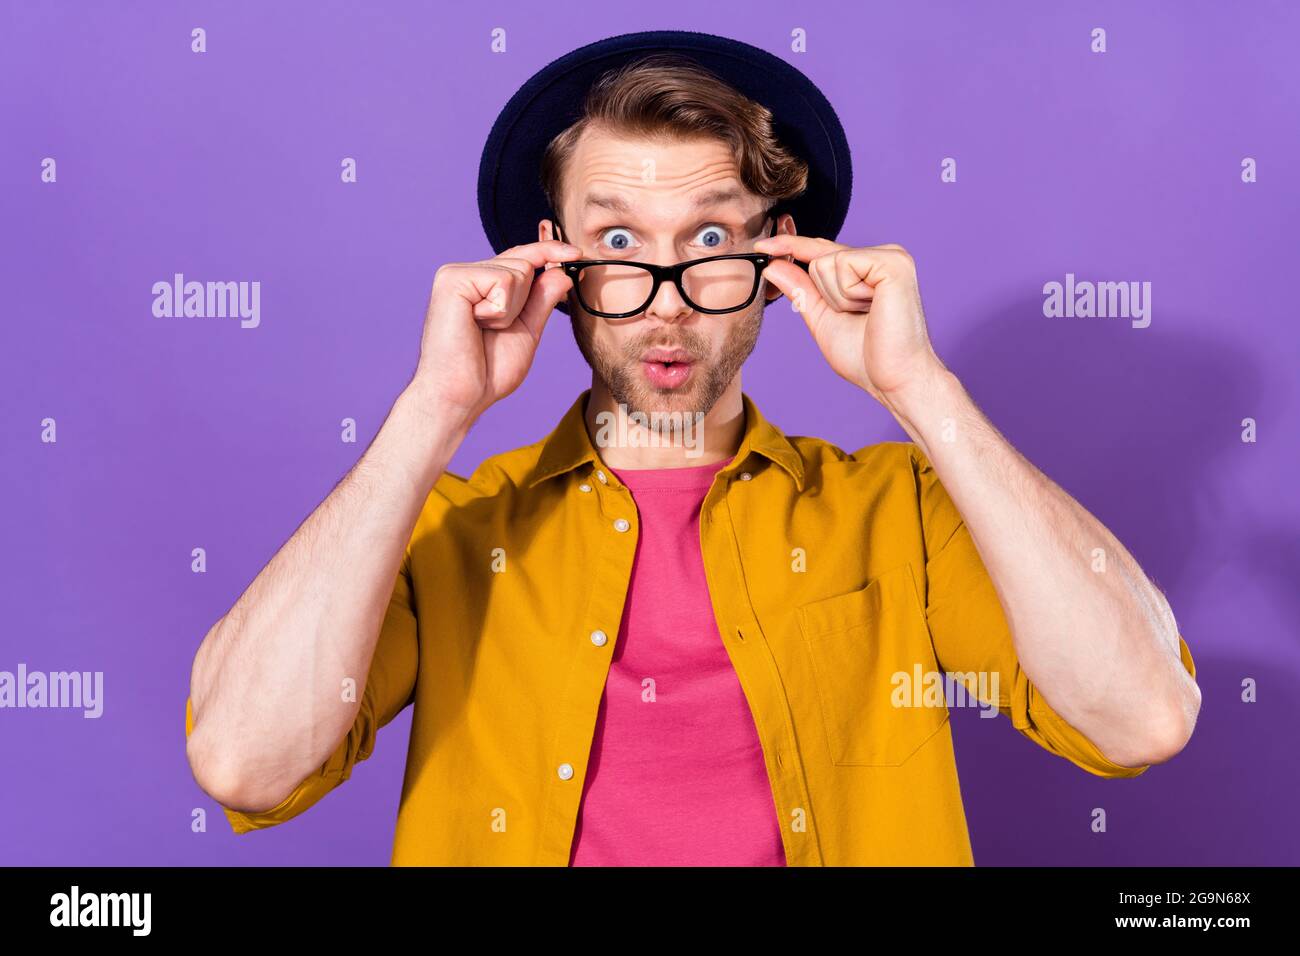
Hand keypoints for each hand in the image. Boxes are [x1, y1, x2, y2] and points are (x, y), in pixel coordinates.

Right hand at [412, 240, 578, 426]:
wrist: (461, 395)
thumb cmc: (487, 370)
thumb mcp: (526, 330)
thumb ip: (542, 300)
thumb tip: (562, 272)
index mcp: (481, 284)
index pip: (520, 258)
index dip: (548, 252)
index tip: (576, 252)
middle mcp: (466, 273)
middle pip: (524, 262)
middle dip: (524, 302)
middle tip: (497, 330)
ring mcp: (456, 273)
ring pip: (518, 270)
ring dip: (512, 310)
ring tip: (484, 329)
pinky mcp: (452, 279)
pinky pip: (503, 279)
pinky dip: (500, 310)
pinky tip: (477, 324)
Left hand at [753, 235, 943, 405]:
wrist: (894, 380)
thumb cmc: (866, 357)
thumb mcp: (822, 319)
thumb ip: (800, 290)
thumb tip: (772, 266)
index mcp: (868, 267)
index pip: (822, 251)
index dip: (791, 247)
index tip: (761, 247)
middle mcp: (882, 255)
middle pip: (818, 257)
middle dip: (826, 296)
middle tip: (857, 318)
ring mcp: (890, 256)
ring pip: (826, 262)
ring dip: (837, 299)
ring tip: (868, 315)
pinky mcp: (893, 262)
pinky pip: (842, 265)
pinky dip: (847, 295)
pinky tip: (873, 308)